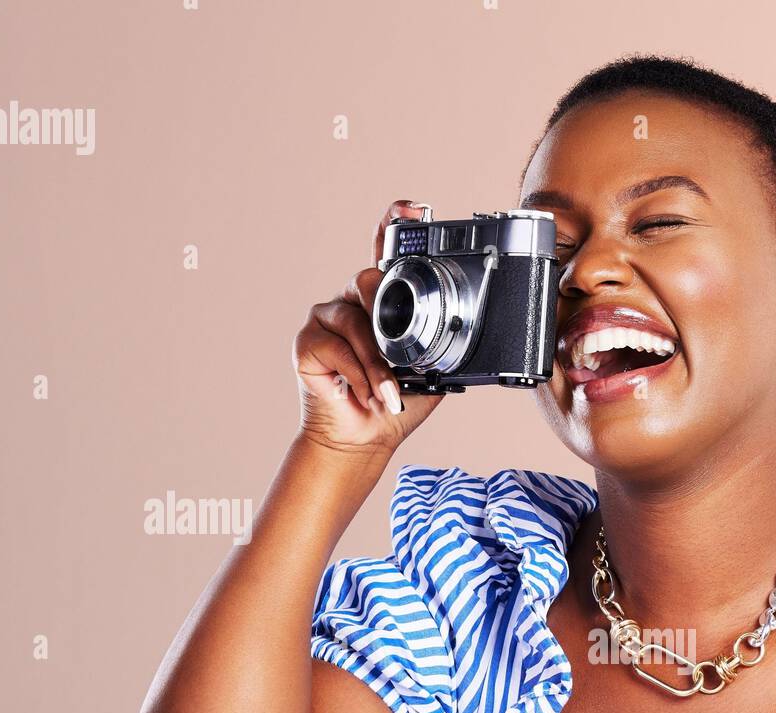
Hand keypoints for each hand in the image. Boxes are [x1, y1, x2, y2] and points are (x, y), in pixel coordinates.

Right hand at [291, 200, 446, 453]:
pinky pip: (338, 347)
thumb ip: (441, 346)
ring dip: (379, 364)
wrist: (365, 439)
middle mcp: (353, 300)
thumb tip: (469, 332)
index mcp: (383, 301)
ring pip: (357, 320)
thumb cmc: (396, 402)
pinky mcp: (307, 340)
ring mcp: (327, 317)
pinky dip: (360, 375)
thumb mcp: (430, 371)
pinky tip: (369, 395)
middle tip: (398, 348)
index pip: (386, 251)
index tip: (414, 209)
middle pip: (369, 281)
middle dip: (387, 313)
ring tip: (390, 393)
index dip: (396, 225)